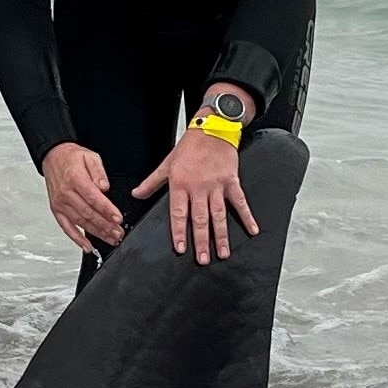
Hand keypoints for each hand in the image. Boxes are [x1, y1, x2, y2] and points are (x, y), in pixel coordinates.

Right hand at [40, 142, 127, 254]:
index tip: (118, 218)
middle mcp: (66, 193)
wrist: (53, 157)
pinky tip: (87, 246)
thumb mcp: (90, 156)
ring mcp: (60, 203)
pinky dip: (76, 238)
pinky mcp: (56, 209)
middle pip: (88, 213)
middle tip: (118, 233)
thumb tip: (104, 186)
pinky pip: (66, 227)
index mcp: (75, 179)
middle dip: (105, 225)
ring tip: (110, 238)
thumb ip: (99, 171)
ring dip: (96, 233)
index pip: (93, 198)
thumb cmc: (71, 157)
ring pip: (80, 222)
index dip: (107, 210)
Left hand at [130, 122, 260, 265]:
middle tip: (203, 259)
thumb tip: (136, 195)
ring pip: (219, 215)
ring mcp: (216, 185)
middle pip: (200, 219)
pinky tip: (252, 230)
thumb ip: (152, 183)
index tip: (181, 249)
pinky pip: (240, 202)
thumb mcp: (166, 164)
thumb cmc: (189, 147)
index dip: (179, 232)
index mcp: (181, 185)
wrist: (211, 128)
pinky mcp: (231, 181)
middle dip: (202, 241)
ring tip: (223, 253)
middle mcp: (198, 188)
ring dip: (221, 236)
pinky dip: (247, 216)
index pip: (179, 214)